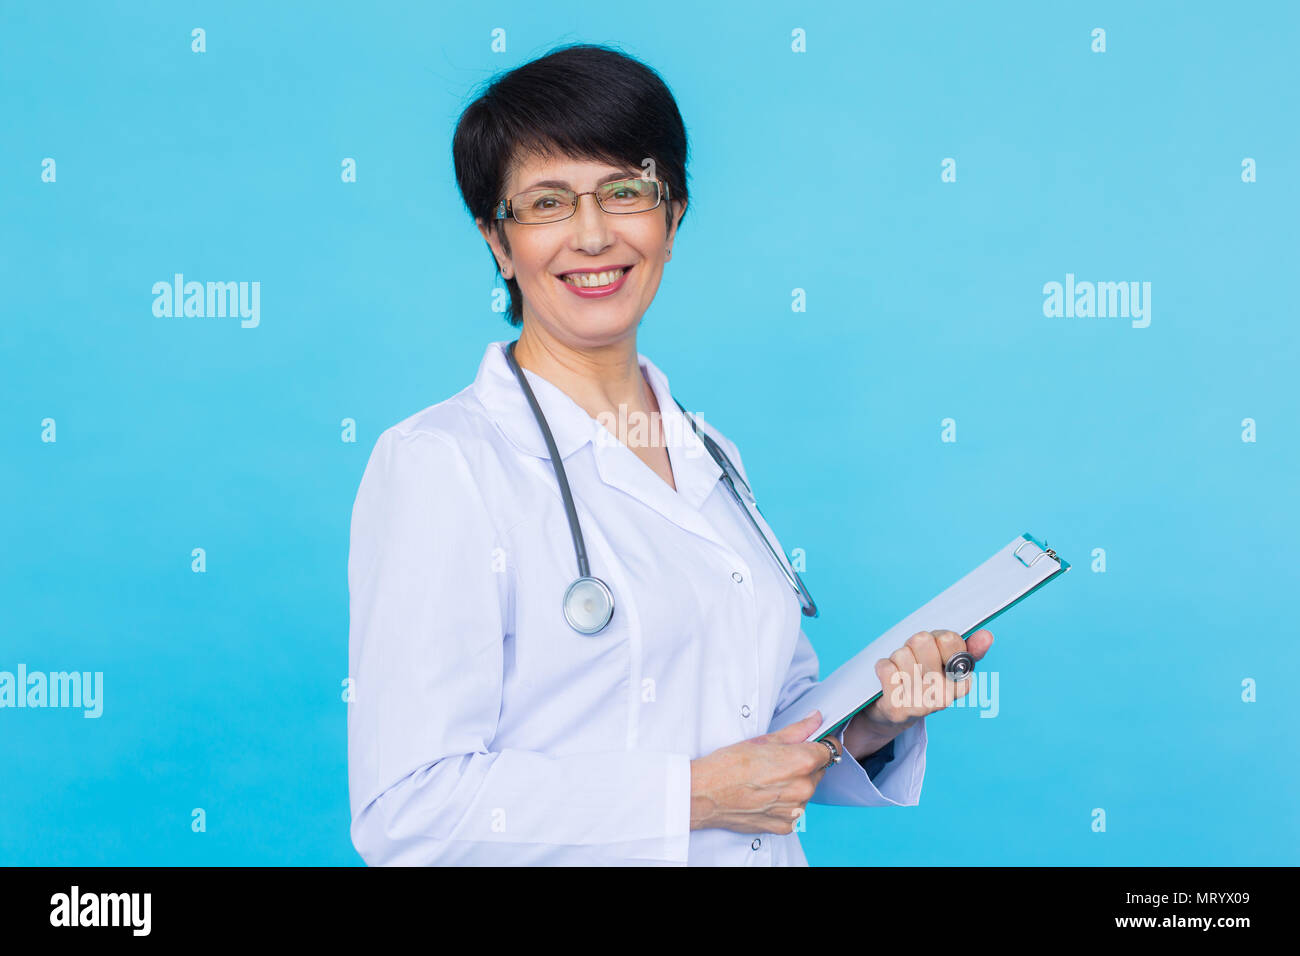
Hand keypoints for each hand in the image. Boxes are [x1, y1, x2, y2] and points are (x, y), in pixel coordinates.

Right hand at [688, 711, 833, 834]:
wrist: (706, 794)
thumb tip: (814, 719)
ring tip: (768, 780)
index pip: (829, 750)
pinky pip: (794, 811)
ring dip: (794, 785)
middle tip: (778, 762)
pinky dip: (784, 804)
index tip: (813, 744)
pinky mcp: (785, 825)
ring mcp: (795, 810)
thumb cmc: (729, 766)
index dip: (820, 744)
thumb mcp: (764, 740)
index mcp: (802, 762)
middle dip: (805, 765)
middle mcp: (803, 788)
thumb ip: (797, 730)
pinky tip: (765, 795)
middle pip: (817, 772)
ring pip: (806, 792)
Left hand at [863, 629, 993, 731]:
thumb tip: (986, 635)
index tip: (934, 651)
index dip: (936, 638)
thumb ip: (968, 648)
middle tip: (914, 660)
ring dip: (897, 658)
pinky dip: (882, 667)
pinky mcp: (897, 709)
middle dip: (913, 644)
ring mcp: (921, 705)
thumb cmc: (923, 679)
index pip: (948, 638)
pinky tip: (889, 679)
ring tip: (901, 672)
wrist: (895, 714)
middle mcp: (945, 697)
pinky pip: (885, 667)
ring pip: (902, 653)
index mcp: (962, 682)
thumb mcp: (947, 663)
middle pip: (922, 640)